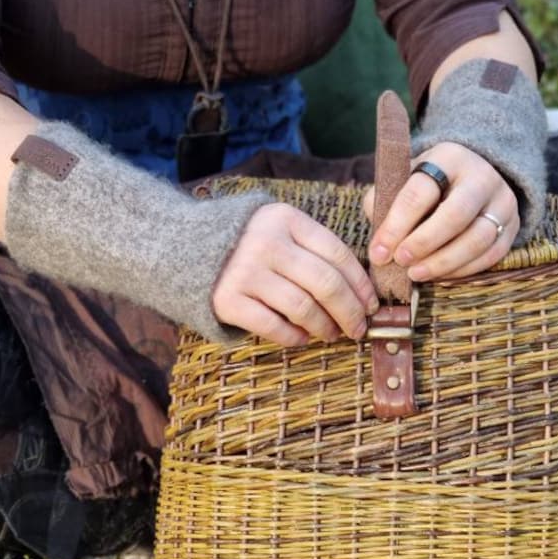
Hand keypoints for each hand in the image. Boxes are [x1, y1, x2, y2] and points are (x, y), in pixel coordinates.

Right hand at [212, 202, 379, 346]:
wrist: (186, 250)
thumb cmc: (248, 246)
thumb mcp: (280, 230)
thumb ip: (313, 250)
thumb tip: (360, 294)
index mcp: (286, 219)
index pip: (338, 254)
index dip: (361, 285)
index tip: (371, 305)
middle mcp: (267, 243)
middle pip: (326, 284)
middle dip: (350, 312)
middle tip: (358, 329)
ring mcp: (245, 272)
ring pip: (303, 308)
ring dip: (325, 327)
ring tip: (331, 334)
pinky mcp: (228, 300)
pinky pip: (274, 326)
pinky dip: (295, 337)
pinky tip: (302, 338)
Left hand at [364, 142, 519, 280]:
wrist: (473, 177)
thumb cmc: (429, 183)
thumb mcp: (404, 179)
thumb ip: (384, 203)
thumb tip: (380, 244)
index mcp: (448, 157)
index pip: (420, 191)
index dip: (396, 225)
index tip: (379, 252)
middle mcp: (481, 176)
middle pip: (455, 214)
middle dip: (424, 243)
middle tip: (401, 262)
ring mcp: (502, 201)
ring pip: (477, 238)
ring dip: (444, 262)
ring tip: (417, 273)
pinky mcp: (512, 226)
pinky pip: (491, 255)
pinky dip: (463, 270)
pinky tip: (439, 275)